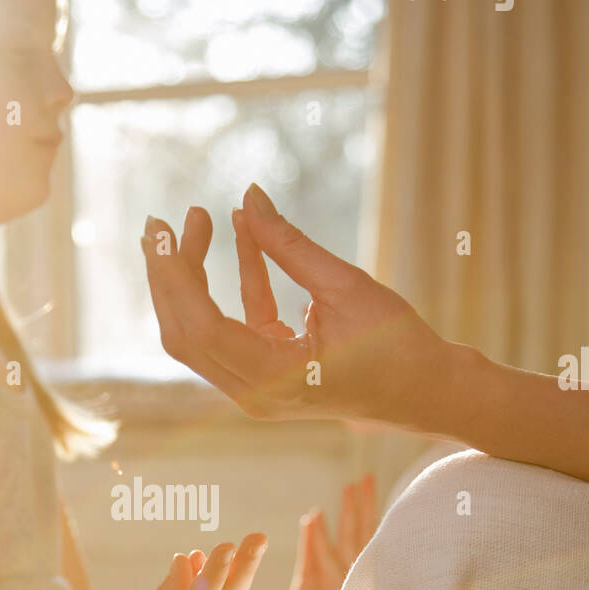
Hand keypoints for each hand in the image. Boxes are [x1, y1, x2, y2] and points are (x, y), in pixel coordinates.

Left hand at [141, 184, 443, 424]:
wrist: (429, 391)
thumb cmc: (398, 345)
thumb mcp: (346, 287)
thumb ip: (290, 245)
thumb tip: (248, 197)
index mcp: (270, 381)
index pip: (200, 328)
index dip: (175, 277)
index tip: (164, 229)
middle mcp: (253, 392)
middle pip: (185, 334)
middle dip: (168, 277)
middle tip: (159, 222)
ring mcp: (257, 387)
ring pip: (201, 333)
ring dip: (191, 281)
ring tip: (191, 223)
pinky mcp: (268, 372)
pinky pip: (236, 324)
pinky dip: (235, 283)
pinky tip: (237, 234)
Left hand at [285, 475, 376, 589]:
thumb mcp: (311, 573)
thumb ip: (313, 545)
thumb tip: (312, 515)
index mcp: (354, 568)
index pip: (364, 531)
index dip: (365, 506)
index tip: (364, 480)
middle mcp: (354, 573)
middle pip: (362, 533)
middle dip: (364, 505)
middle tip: (366, 478)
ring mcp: (345, 581)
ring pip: (349, 542)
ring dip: (349, 514)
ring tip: (350, 488)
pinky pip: (323, 560)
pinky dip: (318, 539)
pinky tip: (314, 516)